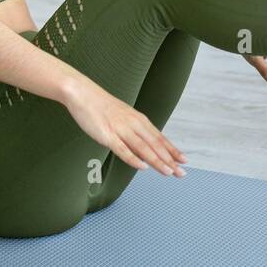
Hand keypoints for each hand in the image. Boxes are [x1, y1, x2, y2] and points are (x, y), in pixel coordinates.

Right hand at [62, 81, 186, 177]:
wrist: (83, 93)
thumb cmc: (102, 106)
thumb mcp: (124, 116)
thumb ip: (134, 130)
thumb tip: (144, 143)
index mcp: (138, 120)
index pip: (159, 137)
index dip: (172, 150)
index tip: (184, 161)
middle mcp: (133, 124)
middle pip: (155, 144)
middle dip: (170, 160)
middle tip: (182, 173)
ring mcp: (121, 129)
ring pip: (143, 148)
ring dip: (157, 161)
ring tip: (169, 172)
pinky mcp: (107, 135)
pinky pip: (122, 149)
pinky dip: (133, 159)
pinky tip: (143, 167)